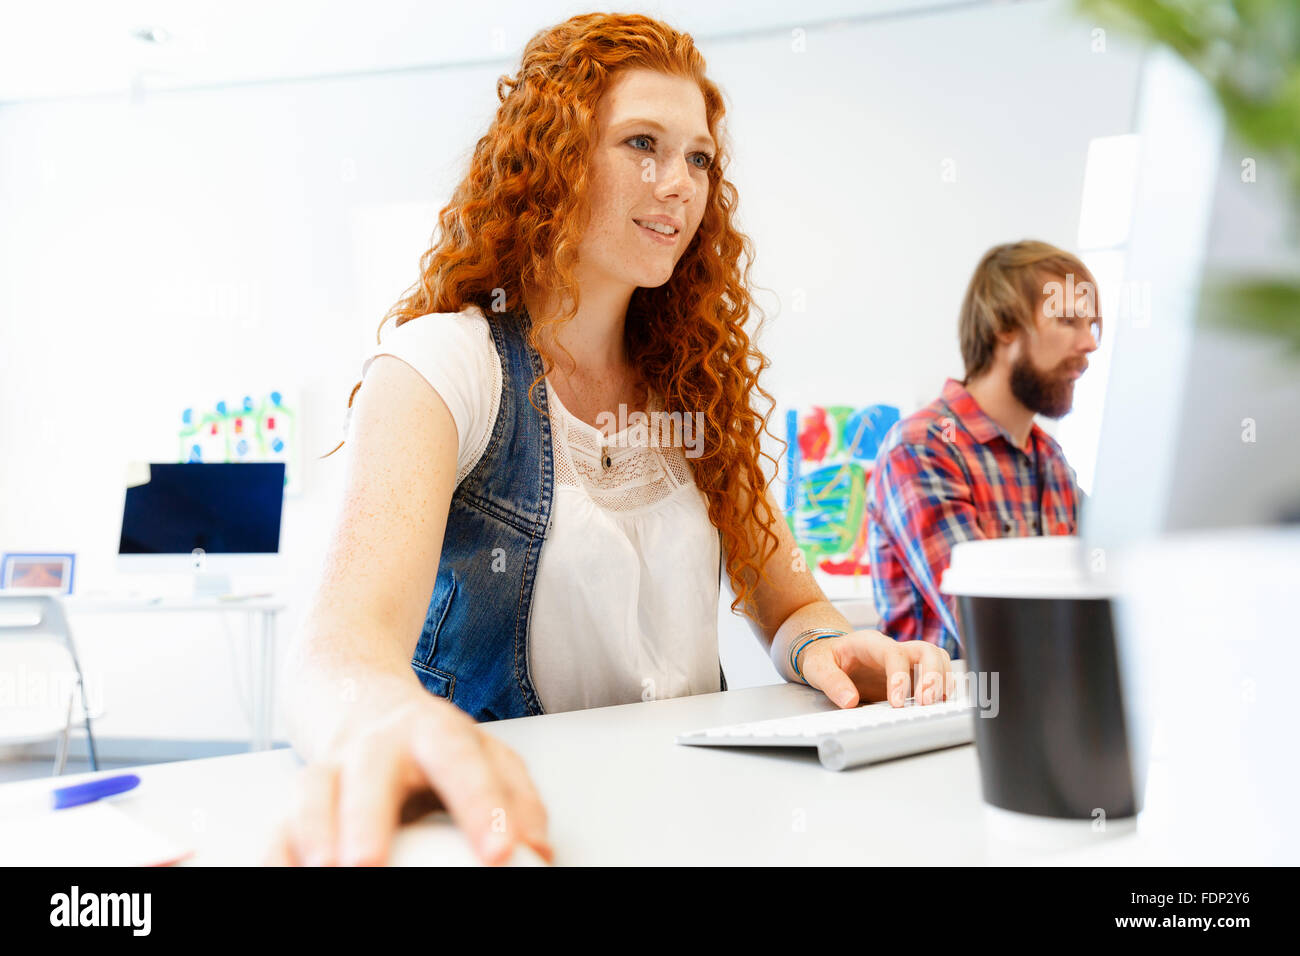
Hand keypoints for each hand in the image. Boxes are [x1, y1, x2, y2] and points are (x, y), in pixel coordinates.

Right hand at [263, 691, 552, 866]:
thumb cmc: (428, 740)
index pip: (460, 759)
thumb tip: (540, 850)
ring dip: (314, 831)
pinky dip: (276, 851)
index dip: (480, 803)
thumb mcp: (481, 753)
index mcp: (434, 730)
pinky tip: (282, 872)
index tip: (499, 851)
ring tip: (324, 870)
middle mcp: (377, 744)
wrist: (356, 695)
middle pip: (371, 770)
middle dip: (370, 818)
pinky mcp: (298, 794)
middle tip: (369, 863)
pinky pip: (278, 822)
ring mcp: (332, 766)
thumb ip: (514, 796)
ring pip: (314, 789)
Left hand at [796, 629, 953, 708]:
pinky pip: (935, 671)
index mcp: (869, 642)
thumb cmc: (824, 658)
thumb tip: (849, 701)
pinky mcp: (910, 672)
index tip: (897, 702)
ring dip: (943, 679)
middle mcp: (891, 647)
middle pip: (925, 649)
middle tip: (926, 702)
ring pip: (936, 657)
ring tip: (938, 703)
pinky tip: (941, 701)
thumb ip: (831, 682)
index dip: (900, 676)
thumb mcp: (817, 667)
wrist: (828, 654)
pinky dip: (943, 684)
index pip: (893, 653)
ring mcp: (903, 659)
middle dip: (932, 675)